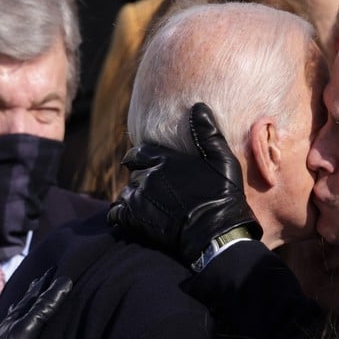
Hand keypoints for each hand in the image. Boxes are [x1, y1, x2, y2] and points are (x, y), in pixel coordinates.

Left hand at [0, 268, 70, 338]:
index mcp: (19, 313)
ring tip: (28, 299)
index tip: (54, 269)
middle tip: (40, 279)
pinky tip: (16, 327)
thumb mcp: (31, 324)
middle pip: (25, 301)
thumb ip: (46, 304)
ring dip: (26, 305)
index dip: (45, 282)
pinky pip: (15, 330)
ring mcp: (9, 335)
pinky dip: (18, 323)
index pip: (35, 293)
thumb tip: (65, 280)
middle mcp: (12, 321)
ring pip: (18, 314)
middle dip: (34, 290)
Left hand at [107, 103, 260, 265]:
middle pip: (133, 174)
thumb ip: (207, 133)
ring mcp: (140, 198)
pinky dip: (120, 215)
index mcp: (164, 158)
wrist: (215, 232)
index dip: (141, 159)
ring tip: (147, 206)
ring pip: (126, 193)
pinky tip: (131, 219)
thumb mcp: (221, 159)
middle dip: (141, 179)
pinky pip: (116, 214)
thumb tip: (198, 106)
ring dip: (133, 197)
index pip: (138, 153)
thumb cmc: (222, 195)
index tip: (145, 164)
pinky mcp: (136, 220)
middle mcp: (148, 175)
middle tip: (153, 190)